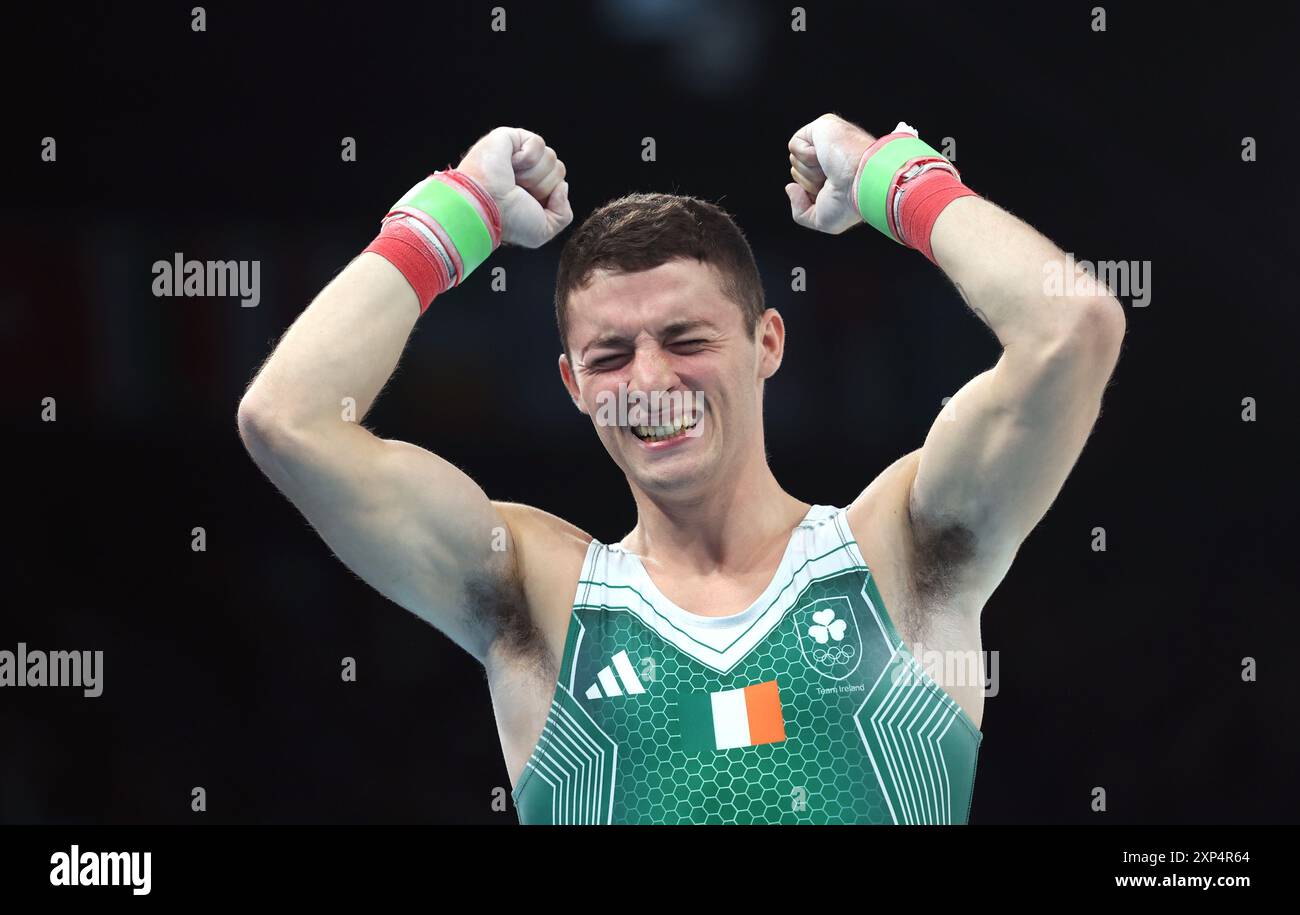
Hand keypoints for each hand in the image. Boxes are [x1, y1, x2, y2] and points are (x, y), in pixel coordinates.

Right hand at [456, 127, 571, 248]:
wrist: (484, 205)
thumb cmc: (507, 220)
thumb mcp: (543, 231)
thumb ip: (563, 215)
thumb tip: (563, 186)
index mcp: (532, 192)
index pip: (559, 184)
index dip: (550, 196)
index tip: (527, 204)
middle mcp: (525, 173)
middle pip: (559, 170)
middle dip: (543, 185)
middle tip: (518, 191)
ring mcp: (517, 154)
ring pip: (551, 157)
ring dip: (533, 174)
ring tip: (511, 179)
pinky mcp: (510, 137)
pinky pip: (538, 143)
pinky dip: (527, 158)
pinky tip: (510, 164)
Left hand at [784, 113, 876, 234]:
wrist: (863, 183)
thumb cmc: (850, 203)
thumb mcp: (823, 221)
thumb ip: (800, 211)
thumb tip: (790, 188)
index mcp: (836, 176)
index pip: (806, 185)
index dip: (812, 194)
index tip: (834, 194)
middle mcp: (832, 158)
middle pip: (798, 173)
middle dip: (809, 183)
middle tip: (831, 181)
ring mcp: (828, 141)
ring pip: (795, 160)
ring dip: (809, 171)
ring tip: (831, 169)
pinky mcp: (822, 126)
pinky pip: (794, 145)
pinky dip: (806, 155)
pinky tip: (825, 156)